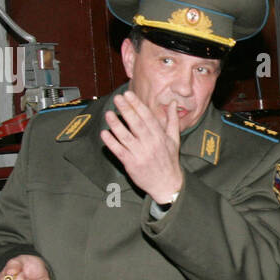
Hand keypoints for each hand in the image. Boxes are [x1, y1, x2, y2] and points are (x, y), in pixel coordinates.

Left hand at [100, 90, 183, 204]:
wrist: (167, 184)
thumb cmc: (169, 160)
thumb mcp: (174, 139)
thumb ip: (172, 120)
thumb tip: (173, 103)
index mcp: (160, 136)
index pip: (147, 117)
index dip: (137, 105)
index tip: (129, 95)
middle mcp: (150, 144)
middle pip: (136, 124)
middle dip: (126, 110)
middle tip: (118, 98)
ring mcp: (140, 154)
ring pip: (125, 136)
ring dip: (116, 124)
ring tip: (109, 113)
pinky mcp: (131, 164)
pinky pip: (119, 151)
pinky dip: (111, 142)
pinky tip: (105, 133)